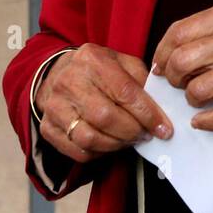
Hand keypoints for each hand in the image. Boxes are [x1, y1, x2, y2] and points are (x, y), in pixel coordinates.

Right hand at [35, 44, 173, 164]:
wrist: (59, 74)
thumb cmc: (97, 71)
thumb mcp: (121, 63)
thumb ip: (142, 80)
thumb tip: (162, 107)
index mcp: (91, 59)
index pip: (124, 91)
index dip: (148, 114)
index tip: (163, 129)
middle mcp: (69, 80)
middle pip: (106, 117)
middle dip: (132, 131)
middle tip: (145, 135)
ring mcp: (54, 106)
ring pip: (90, 138)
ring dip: (117, 145)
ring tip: (128, 139)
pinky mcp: (48, 127)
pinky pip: (78, 151)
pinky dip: (99, 153)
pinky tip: (109, 144)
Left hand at [151, 0, 212, 130]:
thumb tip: (176, 46)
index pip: (179, 32)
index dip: (162, 51)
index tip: (161, 62)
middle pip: (181, 62)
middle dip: (172, 77)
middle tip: (177, 81)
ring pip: (197, 90)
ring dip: (190, 98)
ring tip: (197, 96)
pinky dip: (205, 122)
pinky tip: (202, 120)